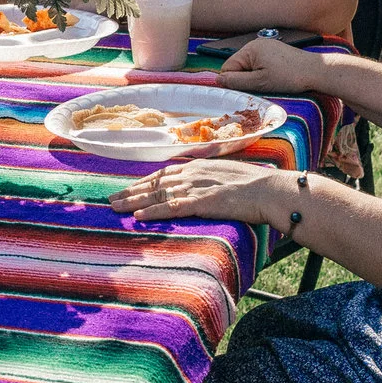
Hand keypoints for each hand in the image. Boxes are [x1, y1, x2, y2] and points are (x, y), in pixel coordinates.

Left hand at [111, 160, 302, 231]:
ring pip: (158, 195)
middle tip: (111, 200)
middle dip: (131, 191)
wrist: (270, 190)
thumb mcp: (227, 175)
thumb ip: (209, 180)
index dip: (144, 182)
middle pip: (155, 183)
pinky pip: (172, 207)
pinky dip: (153, 212)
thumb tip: (199, 188)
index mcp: (198, 166)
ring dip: (134, 202)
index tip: (129, 189)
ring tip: (116, 208)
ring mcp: (197, 187)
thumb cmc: (254, 185)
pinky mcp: (203, 202)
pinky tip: (139, 217)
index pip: (164, 173)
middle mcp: (193, 173)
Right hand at [217, 37, 330, 98]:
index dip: (234, 81)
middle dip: (246, 79)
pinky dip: (264, 72)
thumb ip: (237, 82)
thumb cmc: (289, 76)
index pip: (228, 67)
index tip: (248, 89)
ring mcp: (266, 46)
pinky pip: (260, 63)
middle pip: (238, 66)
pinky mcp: (274, 51)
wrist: (316, 71)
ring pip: (249, 66)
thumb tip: (218, 80)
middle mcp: (255, 44)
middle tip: (262, 87)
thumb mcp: (260, 82)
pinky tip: (276, 77)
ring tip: (271, 82)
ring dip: (255, 76)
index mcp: (249, 49)